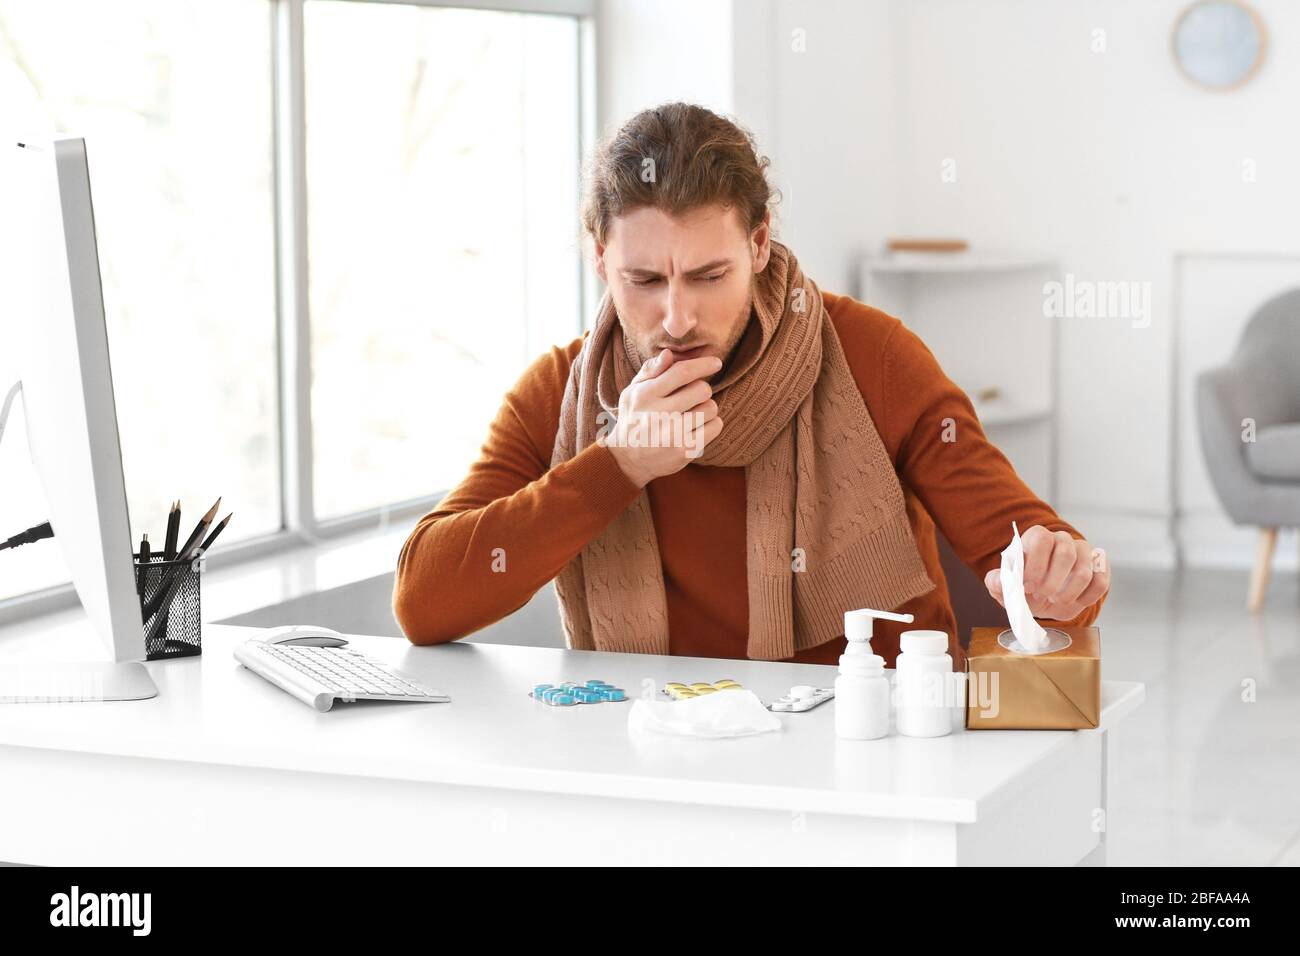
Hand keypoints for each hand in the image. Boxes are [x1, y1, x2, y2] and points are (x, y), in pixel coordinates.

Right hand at [600, 348, 723, 487]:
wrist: (628, 459)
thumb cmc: (635, 418)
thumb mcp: (633, 391)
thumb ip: (650, 371)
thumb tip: (669, 354)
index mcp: (645, 395)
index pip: (681, 372)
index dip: (703, 364)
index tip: (716, 363)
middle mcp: (658, 414)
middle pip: (702, 389)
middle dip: (702, 389)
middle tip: (694, 395)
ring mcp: (672, 434)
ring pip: (711, 407)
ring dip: (707, 407)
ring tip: (694, 412)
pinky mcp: (685, 449)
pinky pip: (715, 427)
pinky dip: (712, 424)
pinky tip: (698, 426)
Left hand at [983, 525, 1109, 621]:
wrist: (1046, 598)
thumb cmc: (1025, 588)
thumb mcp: (1006, 587)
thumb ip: (997, 582)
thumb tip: (996, 580)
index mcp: (1037, 537)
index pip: (1042, 538)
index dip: (1036, 564)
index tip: (1028, 586)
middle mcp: (1063, 540)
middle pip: (1066, 553)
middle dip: (1053, 582)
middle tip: (1042, 596)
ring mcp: (1084, 552)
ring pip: (1085, 570)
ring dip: (1069, 592)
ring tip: (1056, 601)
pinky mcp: (1099, 569)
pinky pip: (1101, 582)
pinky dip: (1087, 597)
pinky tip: (1074, 602)